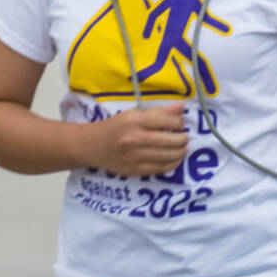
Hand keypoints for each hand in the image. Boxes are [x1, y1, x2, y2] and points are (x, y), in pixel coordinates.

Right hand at [74, 103, 188, 176]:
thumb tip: (182, 106)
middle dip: (182, 139)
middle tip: (185, 137)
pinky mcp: (133, 170)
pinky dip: (171, 164)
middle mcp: (134, 138)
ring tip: (183, 148)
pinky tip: (175, 160)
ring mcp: (134, 156)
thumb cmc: (115, 127)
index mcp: (134, 120)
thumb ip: (158, 111)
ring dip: (180, 152)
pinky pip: (159, 169)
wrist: (91, 145)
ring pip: (167, 156)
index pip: (165, 121)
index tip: (181, 124)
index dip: (178, 123)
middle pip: (169, 140)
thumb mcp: (133, 114)